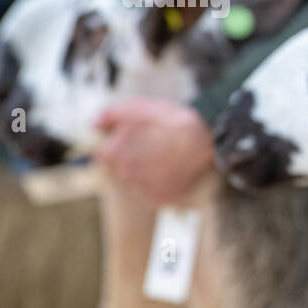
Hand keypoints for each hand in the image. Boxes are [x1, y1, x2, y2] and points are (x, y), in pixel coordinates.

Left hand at [95, 99, 214, 203]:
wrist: (213, 142)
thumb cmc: (176, 122)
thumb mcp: (144, 108)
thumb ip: (114, 114)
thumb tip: (93, 122)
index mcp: (116, 153)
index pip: (103, 154)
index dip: (116, 144)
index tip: (132, 138)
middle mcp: (127, 175)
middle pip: (119, 168)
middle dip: (131, 157)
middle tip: (153, 145)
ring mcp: (144, 189)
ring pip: (135, 180)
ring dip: (144, 170)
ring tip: (165, 156)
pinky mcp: (160, 198)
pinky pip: (151, 192)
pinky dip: (159, 182)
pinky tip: (172, 168)